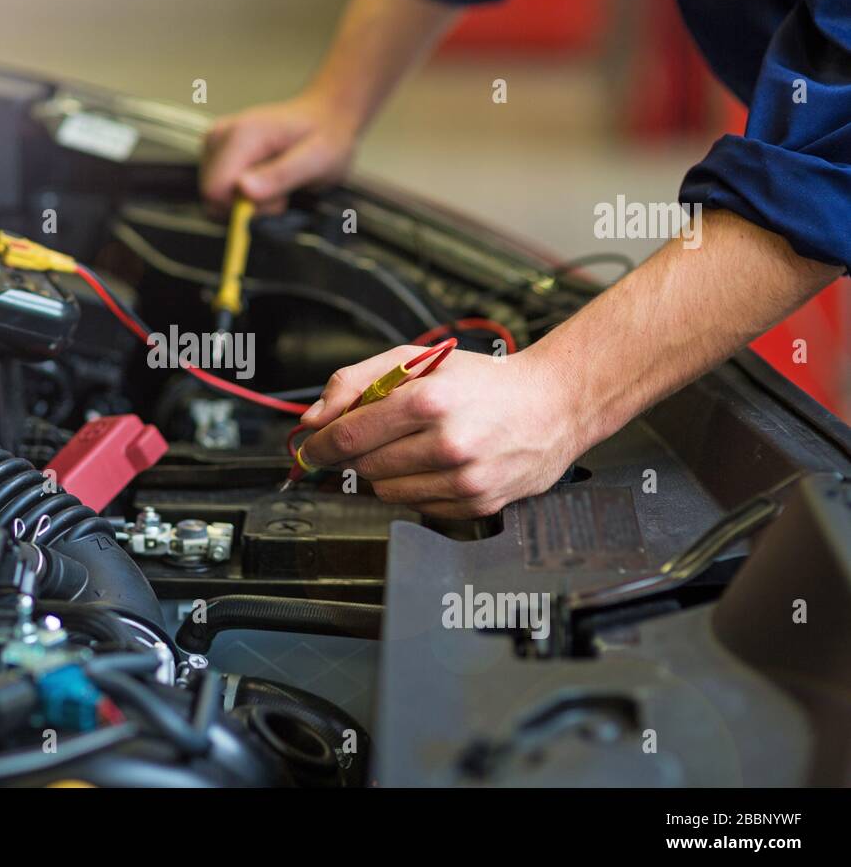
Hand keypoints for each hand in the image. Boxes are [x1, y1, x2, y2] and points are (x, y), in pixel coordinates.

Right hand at [200, 93, 358, 214]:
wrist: (324, 115)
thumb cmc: (325, 136)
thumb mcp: (316, 160)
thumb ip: (280, 176)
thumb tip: (243, 190)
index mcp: (241, 135)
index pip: (215, 190)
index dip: (243, 207)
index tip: (276, 201)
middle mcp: (220, 135)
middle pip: (212, 195)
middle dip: (245, 205)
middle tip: (280, 193)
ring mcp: (214, 141)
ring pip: (214, 195)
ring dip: (245, 201)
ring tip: (275, 185)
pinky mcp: (215, 150)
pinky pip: (218, 188)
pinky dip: (240, 194)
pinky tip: (264, 180)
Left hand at [297, 346, 583, 518]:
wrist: (554, 405)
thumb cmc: (483, 381)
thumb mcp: (416, 360)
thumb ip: (355, 381)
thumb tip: (313, 418)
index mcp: (429, 401)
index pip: (349, 436)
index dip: (320, 445)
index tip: (311, 447)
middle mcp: (448, 444)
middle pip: (364, 466)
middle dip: (359, 452)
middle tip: (376, 435)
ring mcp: (465, 479)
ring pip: (386, 491)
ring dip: (385, 472)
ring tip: (413, 446)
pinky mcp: (478, 504)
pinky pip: (417, 506)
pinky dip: (415, 487)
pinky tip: (437, 464)